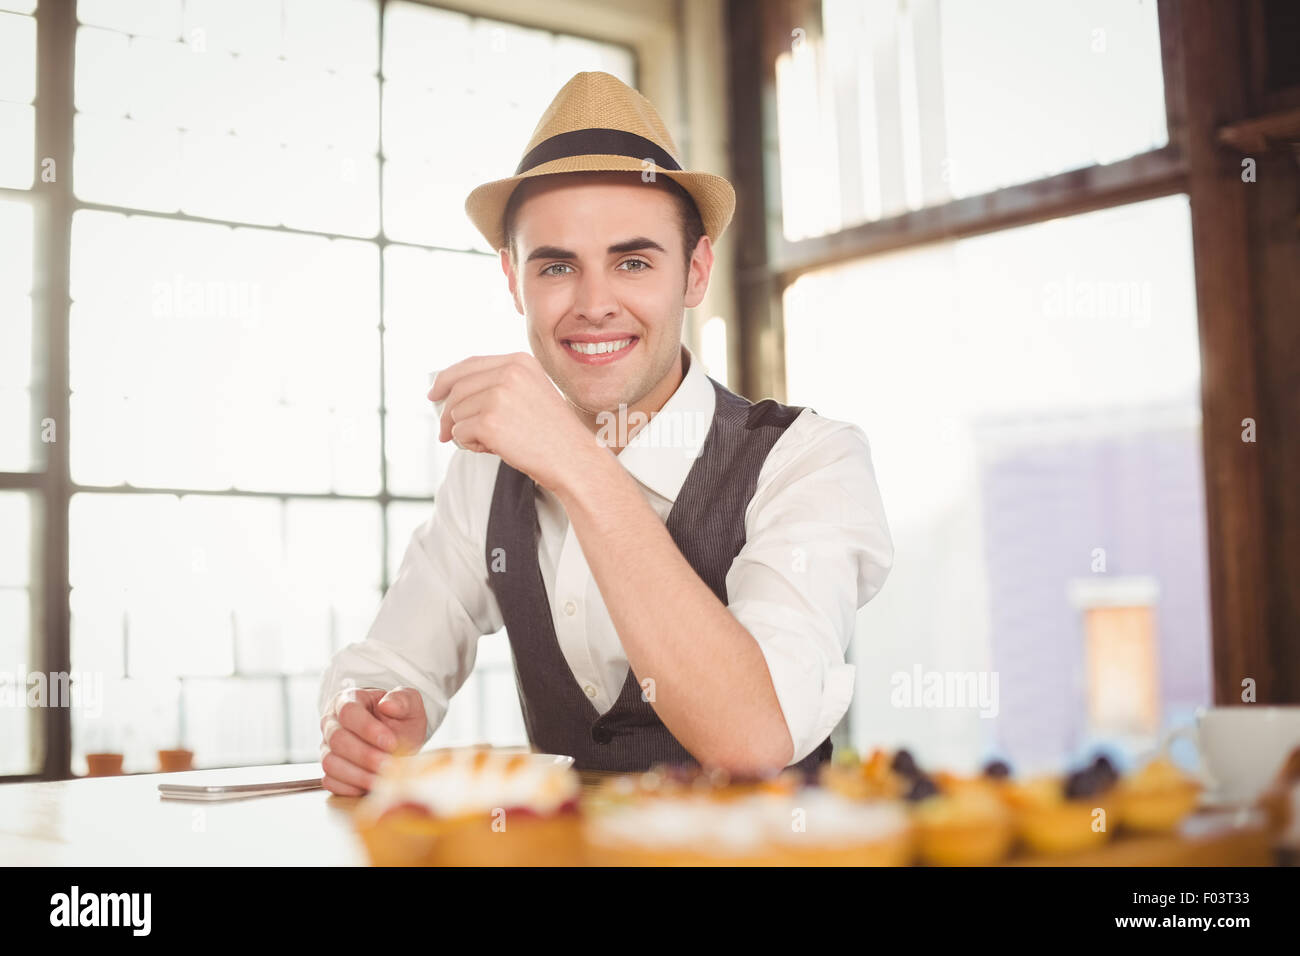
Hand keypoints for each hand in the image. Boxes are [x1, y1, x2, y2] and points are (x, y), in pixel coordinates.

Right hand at [319, 686, 426, 794]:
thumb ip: (402, 699)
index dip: (368, 728)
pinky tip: (369, 784)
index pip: (348, 712)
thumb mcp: (409, 704)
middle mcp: (332, 722)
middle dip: (365, 755)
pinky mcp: (329, 769)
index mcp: (348, 700)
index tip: (391, 742)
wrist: (398, 739)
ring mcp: (327, 747)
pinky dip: (350, 787)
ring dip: (358, 774)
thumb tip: (387, 705)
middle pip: (337, 739)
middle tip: (388, 764)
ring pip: (330, 762)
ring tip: (382, 778)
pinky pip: (330, 781)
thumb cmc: (400, 719)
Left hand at [427, 352, 605, 493]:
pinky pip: (460, 433)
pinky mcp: (489, 422)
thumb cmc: (552, 433)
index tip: (434, 394)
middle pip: (457, 389)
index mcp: (519, 361)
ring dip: (464, 432)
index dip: (446, 379)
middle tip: (443, 433)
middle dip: (446, 413)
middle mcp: (508, 372)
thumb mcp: (532, 393)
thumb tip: (452, 394)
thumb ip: (499, 384)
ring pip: (456, 412)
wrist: (573, 459)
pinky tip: (492, 449)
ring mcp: (498, 396)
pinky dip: (469, 445)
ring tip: (490, 443)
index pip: (469, 364)